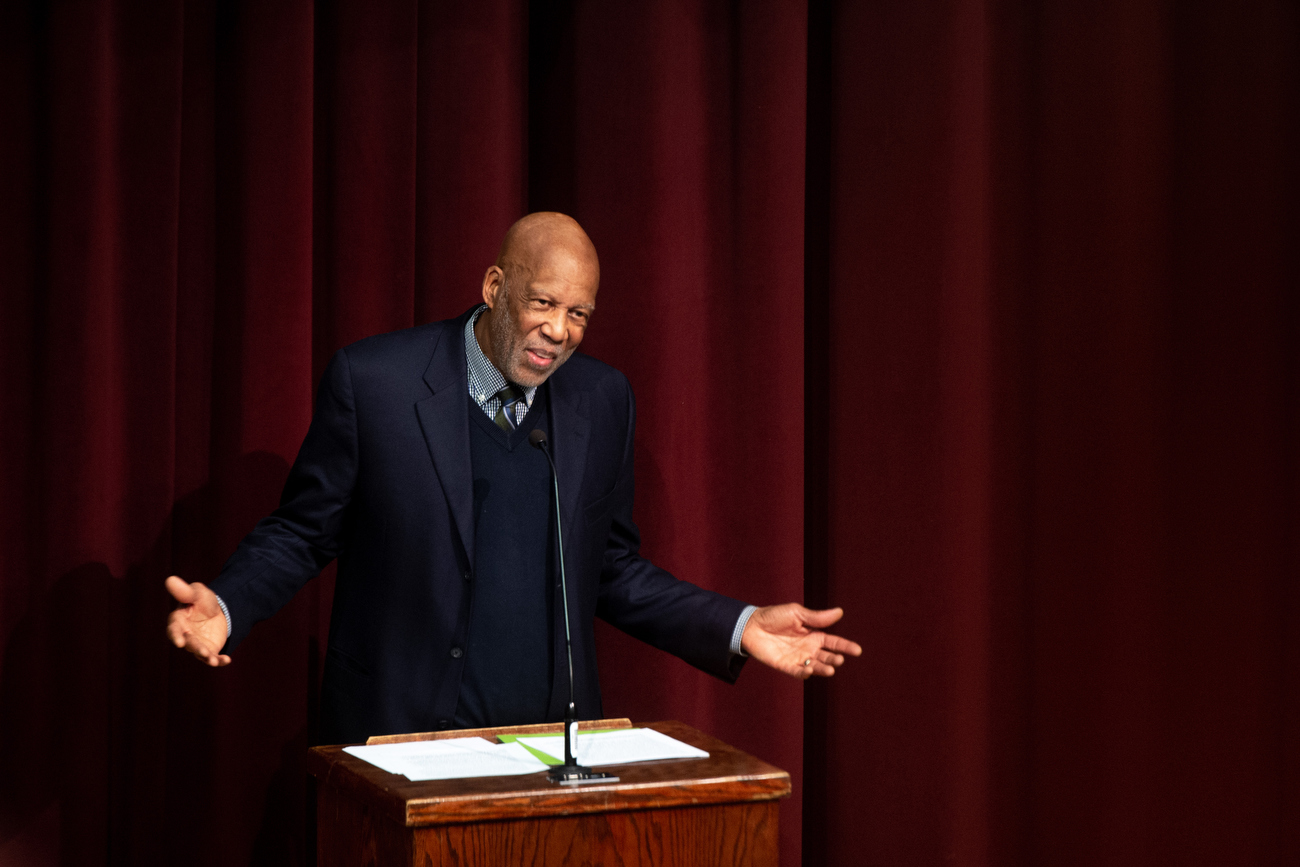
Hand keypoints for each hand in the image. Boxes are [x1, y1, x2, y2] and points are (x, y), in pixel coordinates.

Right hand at [165, 576, 231, 666]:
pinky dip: (219, 660)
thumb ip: (185, 591)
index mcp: (179, 621)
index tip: (179, 642)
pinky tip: (227, 660)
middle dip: (195, 647)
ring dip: (206, 657)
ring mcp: (197, 644)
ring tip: (213, 660)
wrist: (218, 610)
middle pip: (188, 643)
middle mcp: (185, 635)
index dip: (176, 635)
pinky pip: (213, 657)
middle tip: (203, 652)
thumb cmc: (202, 600)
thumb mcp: (197, 593)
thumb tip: (170, 579)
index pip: (174, 629)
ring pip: (199, 652)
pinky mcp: (208, 650)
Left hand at [741, 604, 860, 678]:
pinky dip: (804, 672)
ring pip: (815, 666)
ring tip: (830, 669)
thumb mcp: (797, 613)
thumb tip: (840, 612)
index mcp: (813, 635)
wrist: (750, 625)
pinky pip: (797, 672)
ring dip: (823, 668)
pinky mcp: (785, 666)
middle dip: (834, 659)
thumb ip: (817, 617)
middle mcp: (808, 648)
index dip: (846, 646)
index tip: (858, 650)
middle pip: (827, 656)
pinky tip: (809, 669)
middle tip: (838, 659)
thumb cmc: (774, 616)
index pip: (834, 642)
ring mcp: (798, 658)